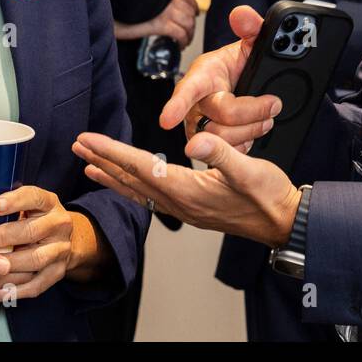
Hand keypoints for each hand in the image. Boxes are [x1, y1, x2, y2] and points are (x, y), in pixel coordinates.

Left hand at [0, 185, 100, 299]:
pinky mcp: (58, 272)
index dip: (15, 201)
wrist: (65, 238)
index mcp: (49, 203)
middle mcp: (59, 225)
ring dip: (8, 264)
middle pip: (31, 231)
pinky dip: (14, 291)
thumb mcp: (29, 204)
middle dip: (3, 237)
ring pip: (35, 259)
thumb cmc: (37, 218)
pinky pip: (36, 285)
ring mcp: (60, 250)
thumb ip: (9, 206)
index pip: (34, 198)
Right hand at [0, 214, 33, 303]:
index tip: (37, 232)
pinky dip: (4, 260)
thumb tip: (4, 266)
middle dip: (26, 255)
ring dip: (17, 257)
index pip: (12, 274)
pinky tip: (8, 243)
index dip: (27, 254)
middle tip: (36, 229)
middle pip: (12, 276)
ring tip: (27, 233)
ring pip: (3, 274)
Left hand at [73, 130, 299, 246]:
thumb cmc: (270, 196)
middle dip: (103, 161)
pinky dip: (132, 187)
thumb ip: (222, 154)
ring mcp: (184, 209)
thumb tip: (195, 140)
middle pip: (132, 179)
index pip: (141, 166)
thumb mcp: (250, 170)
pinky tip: (127, 182)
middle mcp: (180, 203)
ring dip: (112, 176)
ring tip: (89, 165)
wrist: (285, 222)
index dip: (112, 151)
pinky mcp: (191, 209)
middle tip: (77, 145)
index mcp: (189, 191)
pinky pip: (151, 197)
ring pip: (138, 191)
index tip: (88, 139)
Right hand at [113, 0, 198, 45]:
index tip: (194, 13)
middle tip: (188, 33)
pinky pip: (179, 33)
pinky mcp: (159, 24)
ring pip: (187, 23)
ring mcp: (165, 10)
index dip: (193, 6)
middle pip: (189, 11)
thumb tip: (156, 4)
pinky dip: (182, 40)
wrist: (108, 8)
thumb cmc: (119, 2)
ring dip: (189, 34)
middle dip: (191, 24)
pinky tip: (179, 46)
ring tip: (184, 41)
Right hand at [157, 5, 280, 149]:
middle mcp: (196, 104)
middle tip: (273, 105)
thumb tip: (242, 14)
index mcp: (203, 75)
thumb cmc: (241, 66)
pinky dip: (246, 144)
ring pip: (225, 141)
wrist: (247, 86)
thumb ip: (251, 26)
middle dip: (253, 113)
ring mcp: (200, 127)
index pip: (186, 90)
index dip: (175, 106)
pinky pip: (228, 155)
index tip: (166, 120)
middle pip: (221, 118)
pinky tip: (251, 130)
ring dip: (253, 129)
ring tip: (265, 118)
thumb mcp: (250, 43)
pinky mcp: (209, 147)